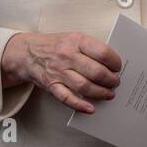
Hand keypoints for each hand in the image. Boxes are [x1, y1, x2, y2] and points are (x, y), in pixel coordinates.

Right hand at [0, 31, 121, 113]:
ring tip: (108, 94)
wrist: (28, 53)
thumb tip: (112, 64)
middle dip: (110, 80)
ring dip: (100, 93)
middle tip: (116, 83)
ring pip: (84, 86)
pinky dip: (80, 105)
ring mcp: (58, 71)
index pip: (102, 52)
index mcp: (76, 41)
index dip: (114, 62)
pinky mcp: (51, 85)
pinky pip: (67, 98)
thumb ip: (90, 48)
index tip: (118, 67)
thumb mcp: (73, 38)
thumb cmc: (56, 46)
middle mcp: (67, 55)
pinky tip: (91, 108)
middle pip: (95, 72)